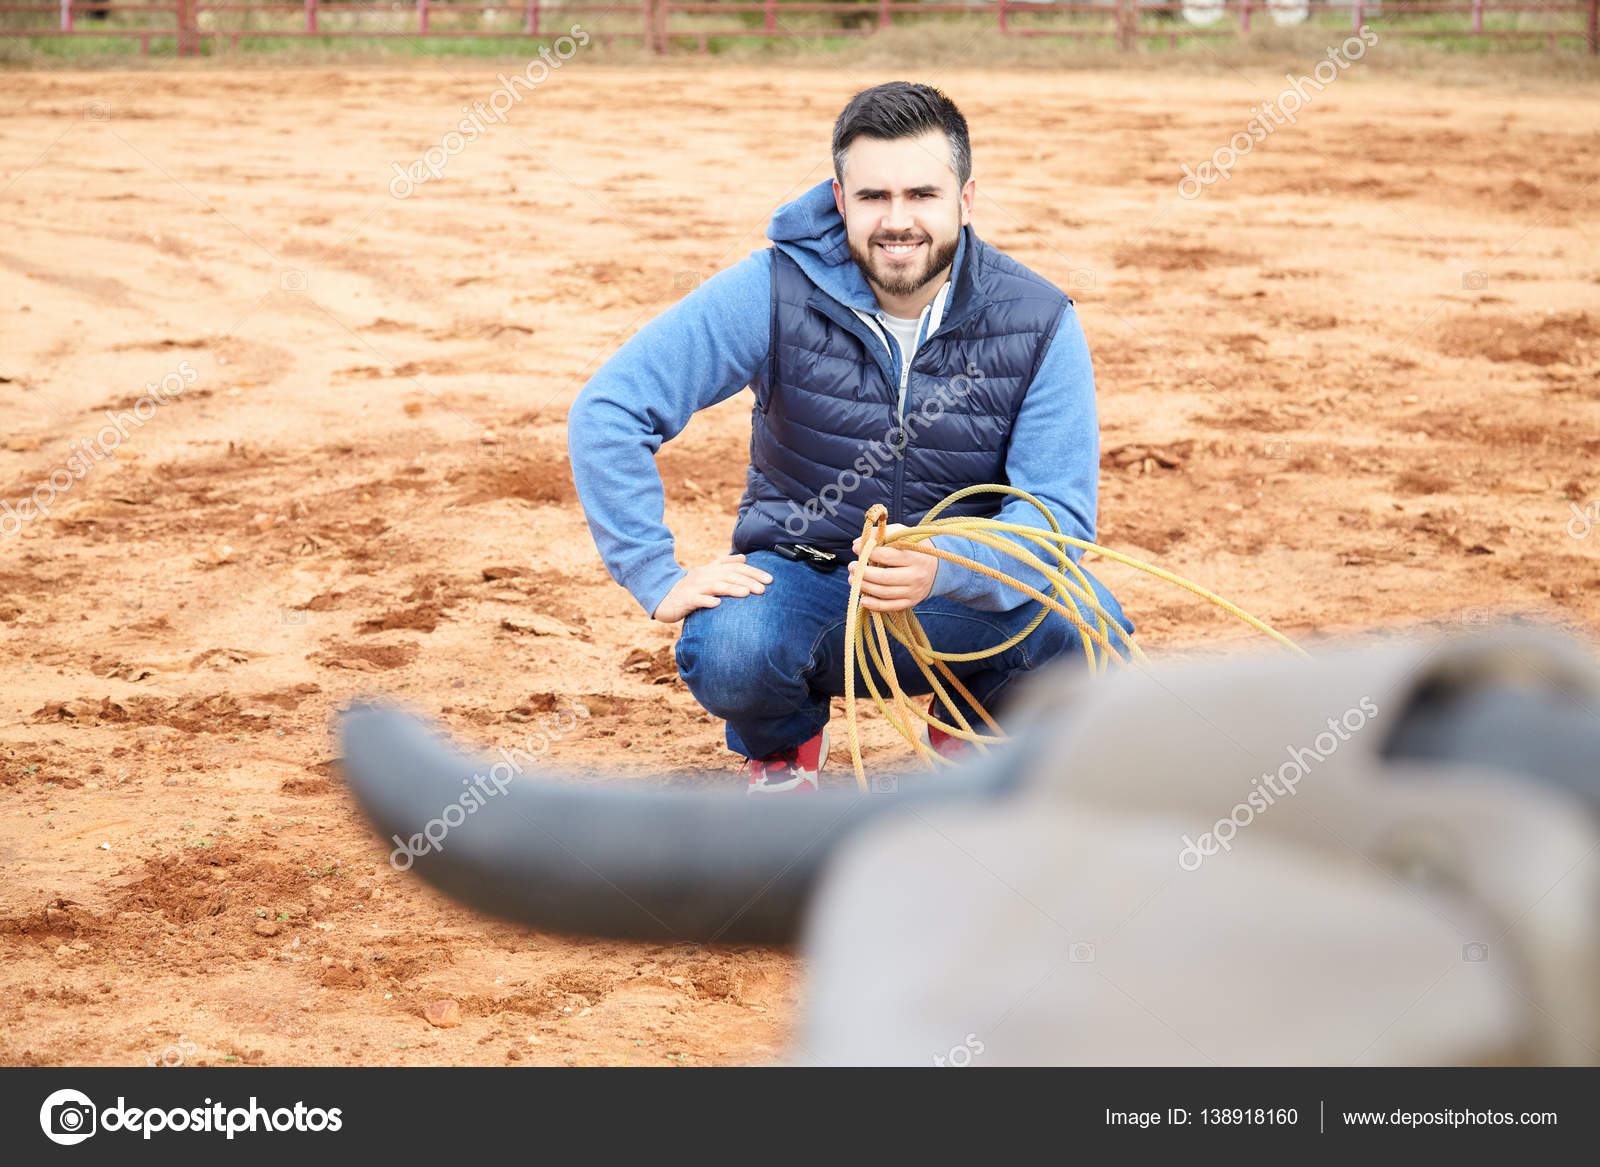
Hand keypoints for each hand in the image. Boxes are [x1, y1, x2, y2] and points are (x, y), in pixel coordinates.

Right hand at [652, 553, 772, 622]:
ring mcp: (695, 587)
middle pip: (729, 575)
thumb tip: (744, 557)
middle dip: (748, 581)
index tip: (770, 580)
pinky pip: (697, 600)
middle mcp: (705, 575)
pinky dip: (707, 601)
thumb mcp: (707, 573)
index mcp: (712, 569)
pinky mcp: (686, 599)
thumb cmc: (690, 587)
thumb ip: (724, 564)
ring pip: (716, 586)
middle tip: (764, 589)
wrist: (664, 596)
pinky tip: (717, 604)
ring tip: (746, 593)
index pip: (736, 567)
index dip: (753, 572)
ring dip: (732, 589)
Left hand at [848, 525, 937, 611]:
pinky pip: (891, 606)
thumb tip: (858, 543)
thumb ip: (882, 533)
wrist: (938, 567)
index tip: (856, 548)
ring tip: (852, 579)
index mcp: (916, 556)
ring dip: (864, 587)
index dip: (869, 552)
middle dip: (863, 573)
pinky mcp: (911, 602)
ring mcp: (914, 591)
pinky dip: (875, 605)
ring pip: (885, 593)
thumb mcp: (903, 535)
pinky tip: (863, 600)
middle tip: (851, 566)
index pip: (888, 556)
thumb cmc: (914, 548)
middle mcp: (916, 575)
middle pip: (884, 578)